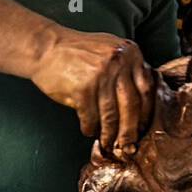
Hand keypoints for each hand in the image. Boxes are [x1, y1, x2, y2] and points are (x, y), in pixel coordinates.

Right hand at [30, 27, 156, 157]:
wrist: (45, 47)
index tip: (143, 127)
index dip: (147, 112)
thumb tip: (145, 100)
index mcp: (131, 53)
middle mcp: (119, 62)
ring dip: (110, 133)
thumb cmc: (78, 51)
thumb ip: (128, 68)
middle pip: (132, 105)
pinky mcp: (82, 88)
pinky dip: (90, 127)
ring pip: (112, 114)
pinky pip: (91, 117)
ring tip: (108, 142)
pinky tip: (89, 130)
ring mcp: (101, 75)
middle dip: (131, 129)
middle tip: (129, 144)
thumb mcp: (110, 49)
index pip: (146, 89)